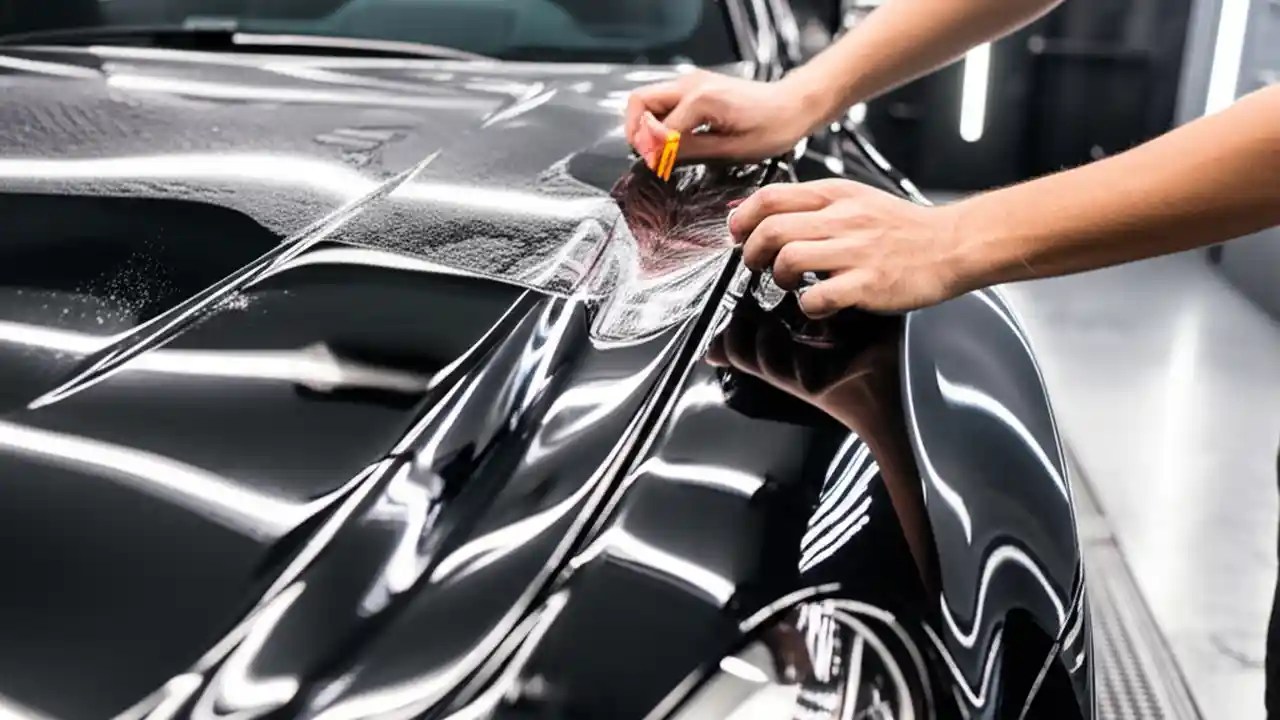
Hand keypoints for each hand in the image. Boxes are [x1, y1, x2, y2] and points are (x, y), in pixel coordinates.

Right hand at [625, 70, 813, 163]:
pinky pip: (664, 101)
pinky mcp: (696, 87)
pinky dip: (660, 120)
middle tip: (646, 154)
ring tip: (659, 149)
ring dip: (646, 124)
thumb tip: (657, 156)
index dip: (653, 151)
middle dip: (636, 130)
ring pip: (648, 99)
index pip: (657, 128)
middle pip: (639, 101)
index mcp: (701, 99)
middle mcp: (692, 84)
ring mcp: (692, 82)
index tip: (656, 168)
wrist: (793, 106)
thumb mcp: (730, 150)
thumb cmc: (772, 127)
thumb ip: (689, 151)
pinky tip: (674, 139)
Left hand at [729, 179, 966, 315]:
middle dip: (752, 252)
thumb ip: (808, 205)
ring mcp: (855, 251)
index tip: (738, 234)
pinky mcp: (867, 283)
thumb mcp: (853, 200)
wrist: (951, 244)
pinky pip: (818, 296)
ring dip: (778, 277)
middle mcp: (842, 219)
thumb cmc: (901, 228)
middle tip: (757, 264)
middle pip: (771, 229)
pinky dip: (808, 306)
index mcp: (835, 195)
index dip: (743, 218)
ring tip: (791, 283)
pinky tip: (818, 304)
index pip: (770, 196)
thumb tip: (754, 211)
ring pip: (788, 259)